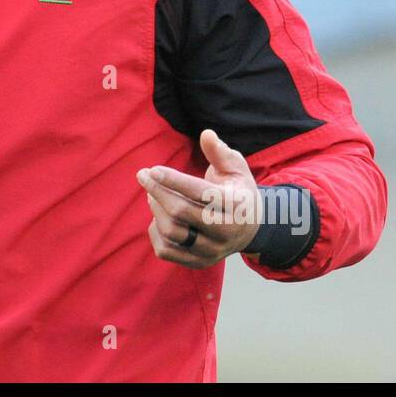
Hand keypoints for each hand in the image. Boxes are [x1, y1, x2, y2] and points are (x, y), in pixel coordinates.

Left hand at [137, 128, 261, 268]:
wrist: (252, 228)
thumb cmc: (238, 191)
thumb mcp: (236, 168)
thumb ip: (220, 152)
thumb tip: (206, 134)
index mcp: (236, 205)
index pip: (199, 193)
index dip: (173, 180)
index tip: (152, 170)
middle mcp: (226, 231)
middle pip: (181, 212)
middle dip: (157, 191)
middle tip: (144, 176)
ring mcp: (212, 250)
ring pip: (172, 232)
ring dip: (156, 210)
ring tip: (152, 194)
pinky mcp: (199, 262)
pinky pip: (166, 251)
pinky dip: (155, 233)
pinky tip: (158, 216)